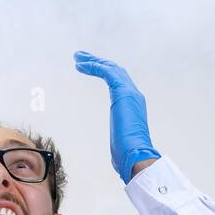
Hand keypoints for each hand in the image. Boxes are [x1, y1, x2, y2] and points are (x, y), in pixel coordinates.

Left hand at [73, 51, 160, 183]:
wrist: (136, 156)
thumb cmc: (128, 156)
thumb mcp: (121, 144)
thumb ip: (120, 142)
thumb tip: (118, 154)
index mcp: (133, 105)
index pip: (118, 82)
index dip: (104, 73)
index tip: (89, 68)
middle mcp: (134, 95)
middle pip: (114, 71)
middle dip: (97, 62)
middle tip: (81, 58)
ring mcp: (130, 92)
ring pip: (110, 68)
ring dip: (93, 61)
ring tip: (78, 57)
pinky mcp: (123, 92)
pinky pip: (106, 72)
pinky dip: (93, 66)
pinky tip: (81, 65)